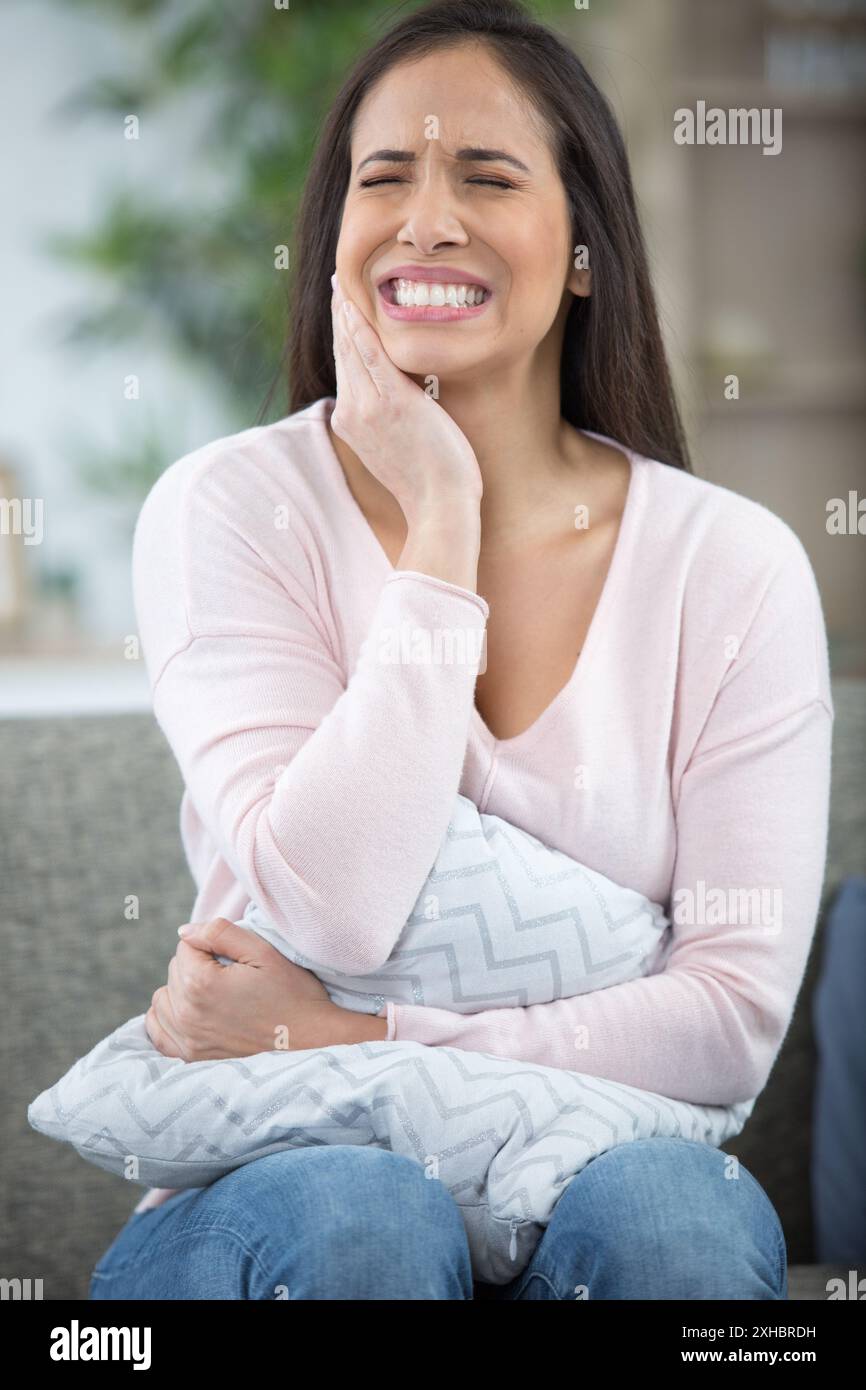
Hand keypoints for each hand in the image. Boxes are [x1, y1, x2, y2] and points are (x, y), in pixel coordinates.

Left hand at [145, 917, 340, 1060]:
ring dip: (182, 990)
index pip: (185, 945)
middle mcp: (187, 1014)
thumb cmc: (291, 992)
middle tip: (232, 975)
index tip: (235, 957)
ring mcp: (187, 1039)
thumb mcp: (263, 951)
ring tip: (215, 993)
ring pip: (163, 997)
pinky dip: (169, 1018)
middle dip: (198, 964)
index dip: (211, 944)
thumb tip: (184, 932)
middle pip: (174, 970)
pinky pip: (158, 1030)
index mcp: (200, 984)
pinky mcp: (191, 1056)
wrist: (310, 1038)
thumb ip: (219, 932)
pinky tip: (191, 1012)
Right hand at [330, 272, 482, 524]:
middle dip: (340, 317)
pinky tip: (355, 303)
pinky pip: (372, 355)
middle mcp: (352, 414)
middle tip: (338, 284)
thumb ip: (391, 421)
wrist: (440, 506)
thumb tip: (404, 401)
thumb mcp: (399, 448)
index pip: (345, 369)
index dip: (342, 337)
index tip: (342, 310)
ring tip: (343, 285)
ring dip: (347, 313)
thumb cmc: (431, 483)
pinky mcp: (392, 403)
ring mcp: (369, 408)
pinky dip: (362, 327)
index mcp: (352, 424)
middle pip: (343, 354)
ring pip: (352, 349)